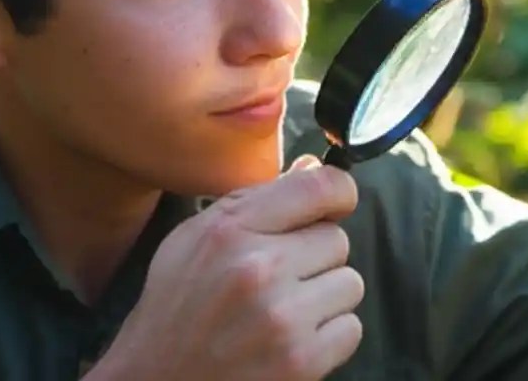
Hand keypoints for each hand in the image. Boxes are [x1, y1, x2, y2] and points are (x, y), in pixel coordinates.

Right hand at [91, 156, 363, 380]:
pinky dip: (329, 336)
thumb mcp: (196, 238)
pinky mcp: (301, 360)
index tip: (336, 204)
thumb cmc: (176, 307)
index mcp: (230, 230)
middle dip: (316, 257)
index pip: (319, 187)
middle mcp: (259, 268)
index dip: (339, 192)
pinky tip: (292, 339)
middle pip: (337, 239)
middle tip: (283, 278)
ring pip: (350, 283)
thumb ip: (257, 201)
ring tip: (286, 310)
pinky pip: (351, 328)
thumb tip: (313, 167)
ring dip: (326, 297)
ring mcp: (283, 317)